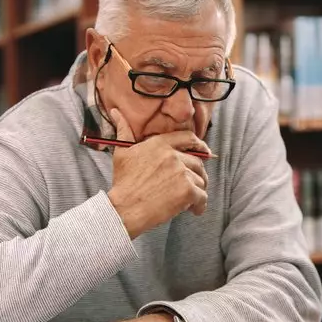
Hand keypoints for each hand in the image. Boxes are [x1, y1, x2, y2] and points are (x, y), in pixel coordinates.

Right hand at [107, 108, 210, 238]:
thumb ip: (124, 131)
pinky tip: (194, 210)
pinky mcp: (187, 191)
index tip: (206, 152)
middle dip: (198, 174)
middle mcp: (173, 156)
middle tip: (193, 185)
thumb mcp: (122, 153)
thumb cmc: (123, 183)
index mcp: (160, 144)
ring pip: (201, 180)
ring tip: (189, 201)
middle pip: (198, 162)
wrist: (124, 208)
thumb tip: (115, 112)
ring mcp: (182, 173)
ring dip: (197, 191)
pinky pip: (202, 196)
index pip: (188, 138)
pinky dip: (200, 205)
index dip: (200, 145)